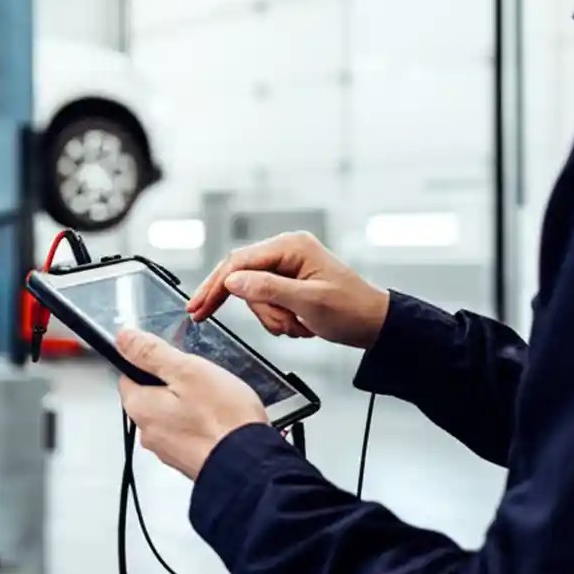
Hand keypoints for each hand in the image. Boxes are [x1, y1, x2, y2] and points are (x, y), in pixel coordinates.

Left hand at [117, 328, 266, 479]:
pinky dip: (202, 424)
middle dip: (173, 384)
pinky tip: (222, 420)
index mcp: (140, 407)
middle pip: (151, 395)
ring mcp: (169, 450)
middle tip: (201, 379)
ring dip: (189, 405)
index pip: (128, 374)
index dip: (150, 362)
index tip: (173, 359)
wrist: (251, 466)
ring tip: (216, 401)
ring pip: (172, 415)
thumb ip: (151, 353)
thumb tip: (123, 338)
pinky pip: (189, 433)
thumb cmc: (222, 420)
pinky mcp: (189, 460)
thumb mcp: (186, 371)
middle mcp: (148, 432)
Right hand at [187, 231, 389, 349]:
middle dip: (249, 305)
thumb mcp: (308, 301)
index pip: (239, 262)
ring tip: (296, 327)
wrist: (375, 324)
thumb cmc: (351, 309)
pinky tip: (299, 325)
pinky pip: (267, 302)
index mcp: (291, 246)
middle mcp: (286, 251)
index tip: (198, 307)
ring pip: (255, 295)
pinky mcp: (290, 283)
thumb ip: (268, 289)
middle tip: (207, 319)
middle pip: (243, 277)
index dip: (215, 285)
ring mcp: (288, 267)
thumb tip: (232, 280)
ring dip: (271, 317)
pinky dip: (278, 319)